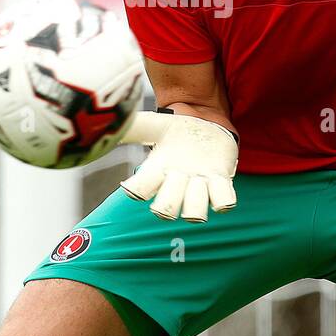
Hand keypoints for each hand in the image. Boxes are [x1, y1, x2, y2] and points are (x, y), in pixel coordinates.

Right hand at [117, 111, 237, 222]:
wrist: (206, 122)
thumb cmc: (177, 129)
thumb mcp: (155, 124)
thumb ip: (133, 127)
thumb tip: (113, 123)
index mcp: (155, 172)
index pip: (139, 191)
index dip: (137, 189)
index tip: (141, 178)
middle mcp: (175, 185)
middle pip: (165, 210)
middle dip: (167, 204)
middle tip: (174, 178)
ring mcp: (198, 187)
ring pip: (194, 213)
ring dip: (195, 204)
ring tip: (198, 182)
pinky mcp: (221, 182)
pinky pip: (223, 202)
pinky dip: (222, 199)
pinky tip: (217, 179)